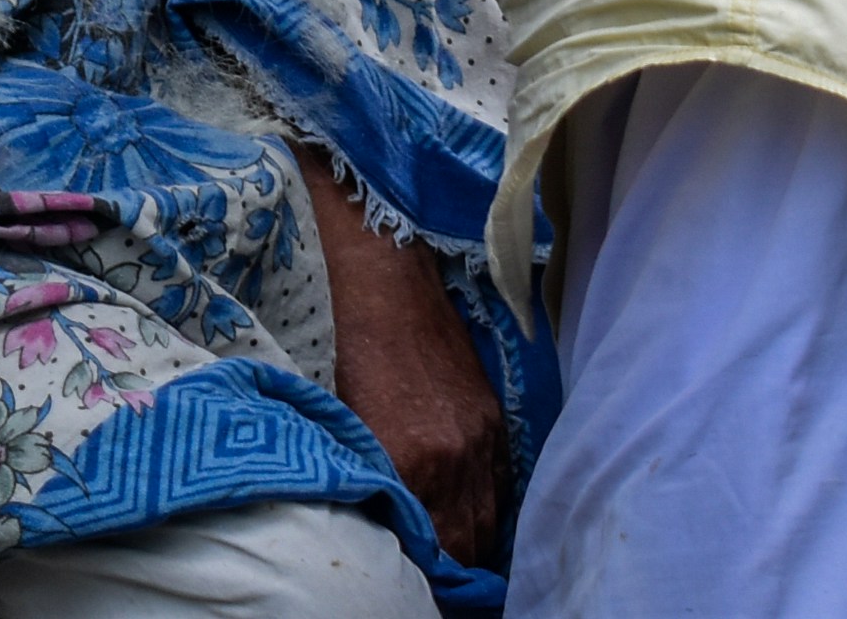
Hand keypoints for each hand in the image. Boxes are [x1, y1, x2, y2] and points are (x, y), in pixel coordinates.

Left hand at [301, 155, 507, 569]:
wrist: (384, 277)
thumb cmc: (346, 345)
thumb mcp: (344, 422)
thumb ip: (367, 475)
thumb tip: (379, 517)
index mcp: (408, 458)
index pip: (427, 544)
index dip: (421, 565)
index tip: (408, 568)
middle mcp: (453, 456)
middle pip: (465, 543)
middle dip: (449, 561)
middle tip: (429, 570)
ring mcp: (479, 437)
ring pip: (488, 519)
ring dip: (472, 541)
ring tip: (452, 553)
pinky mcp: (493, 418)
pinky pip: (502, 484)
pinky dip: (488, 505)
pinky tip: (471, 514)